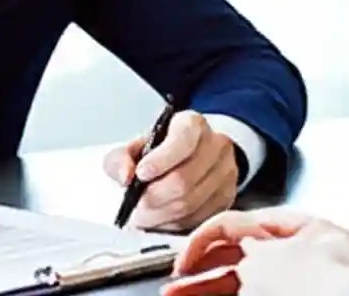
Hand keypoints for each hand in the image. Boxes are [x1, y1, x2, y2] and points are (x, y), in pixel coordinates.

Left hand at [102, 111, 238, 230]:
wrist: (185, 159)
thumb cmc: (159, 152)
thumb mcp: (134, 147)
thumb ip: (120, 158)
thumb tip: (124, 176)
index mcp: (192, 124)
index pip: (182, 140)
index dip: (160, 161)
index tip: (140, 174)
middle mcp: (216, 146)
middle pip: (185, 179)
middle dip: (154, 196)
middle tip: (135, 204)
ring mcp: (227, 173)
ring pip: (191, 203)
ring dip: (161, 214)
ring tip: (143, 214)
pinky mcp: (227, 199)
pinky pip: (199, 219)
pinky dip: (174, 224)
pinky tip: (160, 218)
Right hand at [162, 209, 348, 295]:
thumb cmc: (345, 260)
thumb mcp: (297, 246)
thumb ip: (260, 249)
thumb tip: (239, 255)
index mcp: (275, 226)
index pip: (226, 226)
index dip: (199, 241)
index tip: (181, 261)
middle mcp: (273, 248)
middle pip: (222, 257)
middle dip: (194, 272)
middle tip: (170, 288)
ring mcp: (278, 273)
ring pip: (230, 280)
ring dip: (202, 288)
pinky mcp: (279, 290)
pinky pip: (244, 292)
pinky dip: (223, 295)